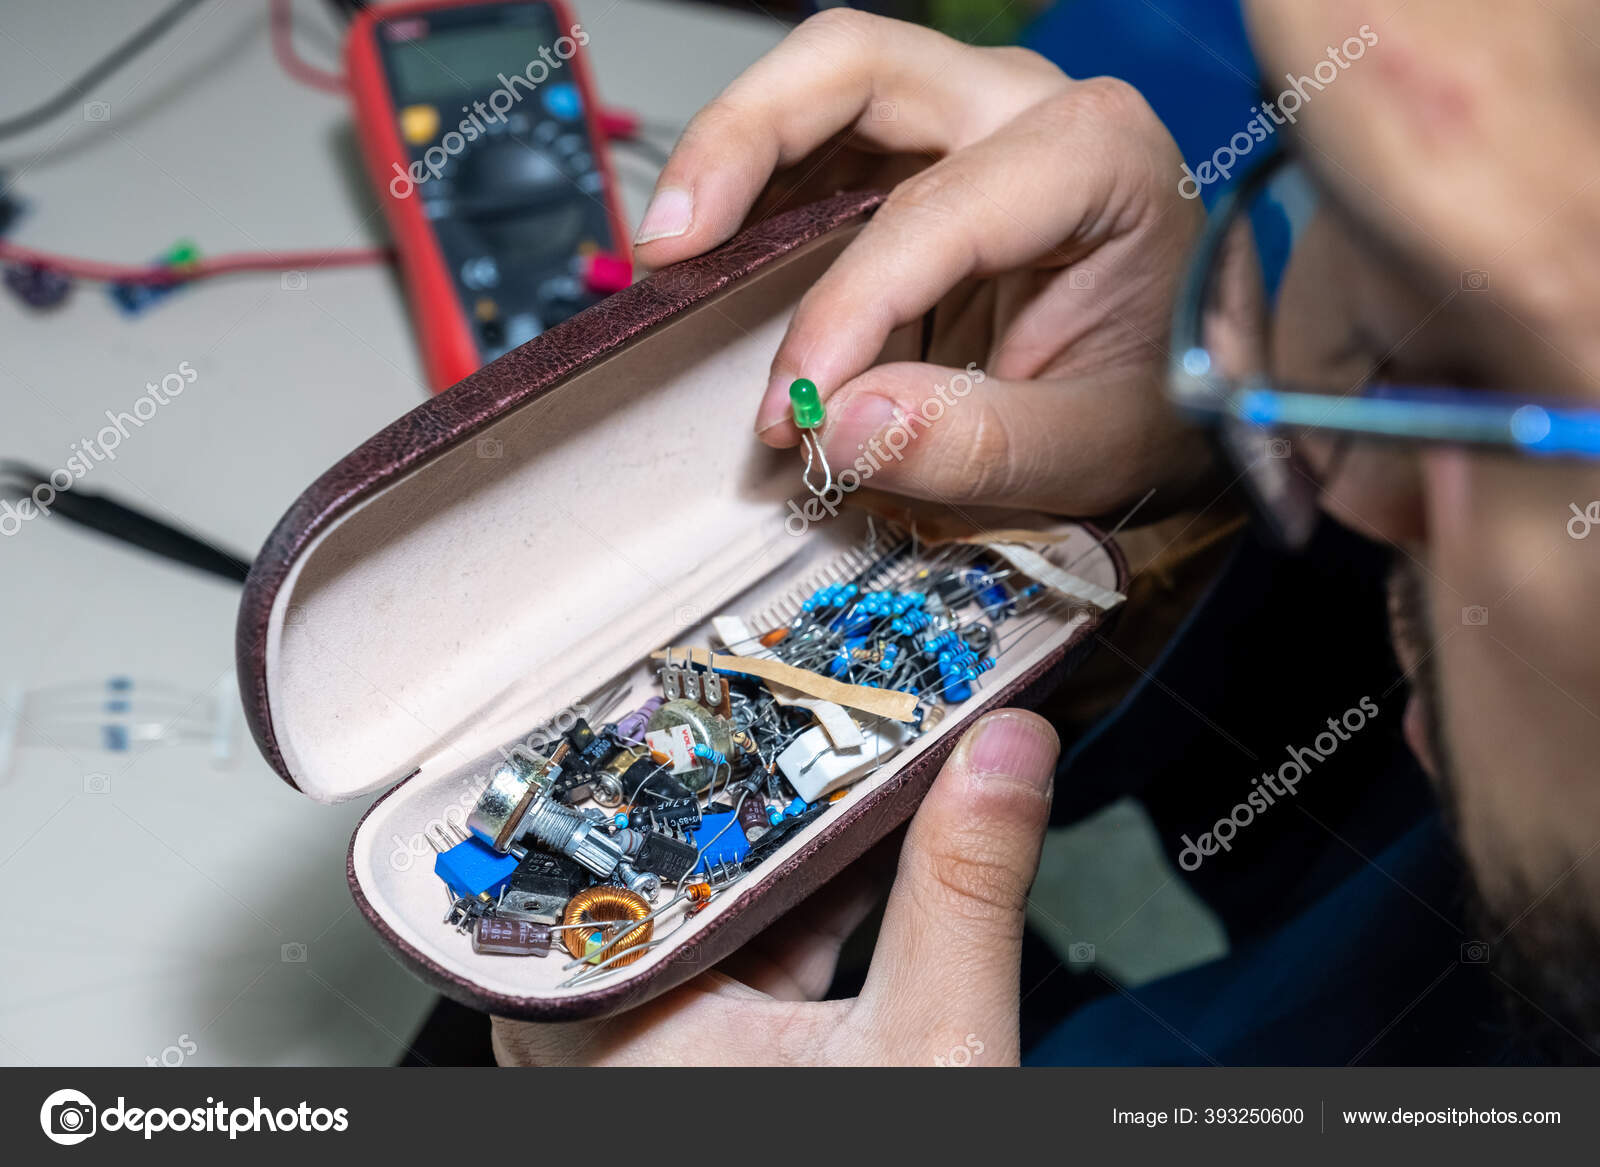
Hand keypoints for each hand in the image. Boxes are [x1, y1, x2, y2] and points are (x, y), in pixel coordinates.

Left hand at [492, 709, 1059, 1065]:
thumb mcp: (924, 1052)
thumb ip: (967, 894)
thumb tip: (1009, 753)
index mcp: (593, 1004)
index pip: (644, 808)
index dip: (718, 716)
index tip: (777, 641)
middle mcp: (592, 1008)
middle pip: (689, 838)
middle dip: (786, 757)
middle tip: (840, 659)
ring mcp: (646, 1023)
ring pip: (725, 880)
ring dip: (810, 817)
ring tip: (871, 719)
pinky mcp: (700, 1039)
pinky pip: (752, 927)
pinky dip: (818, 884)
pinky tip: (879, 823)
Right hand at [632, 10, 1208, 515]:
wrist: (1194, 369)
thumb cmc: (1162, 391)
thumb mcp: (1090, 445)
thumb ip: (976, 442)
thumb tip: (841, 425)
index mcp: (1097, 155)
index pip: (934, 214)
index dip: (842, 312)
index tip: (794, 407)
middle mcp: (1028, 106)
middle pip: (854, 65)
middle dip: (741, 142)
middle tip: (674, 247)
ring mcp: (970, 116)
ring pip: (822, 79)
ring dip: (732, 153)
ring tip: (675, 253)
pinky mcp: (924, 152)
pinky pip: (819, 137)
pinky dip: (755, 185)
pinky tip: (721, 254)